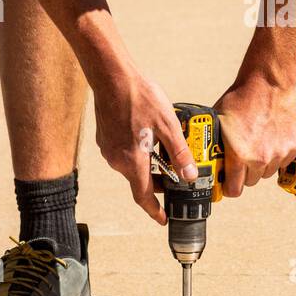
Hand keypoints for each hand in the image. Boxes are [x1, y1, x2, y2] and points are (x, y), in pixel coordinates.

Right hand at [92, 69, 196, 223]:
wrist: (112, 77)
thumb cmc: (140, 99)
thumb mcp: (168, 126)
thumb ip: (179, 153)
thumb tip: (189, 175)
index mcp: (133, 163)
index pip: (144, 197)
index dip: (155, 211)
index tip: (164, 219)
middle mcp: (117, 160)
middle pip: (140, 180)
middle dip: (158, 182)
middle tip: (176, 175)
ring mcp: (109, 148)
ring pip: (133, 165)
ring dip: (149, 164)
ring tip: (166, 150)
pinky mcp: (105, 137)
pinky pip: (124, 152)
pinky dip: (139, 152)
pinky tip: (150, 135)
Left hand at [215, 77, 295, 197]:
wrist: (268, 84)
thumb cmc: (242, 99)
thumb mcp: (218, 122)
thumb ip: (213, 145)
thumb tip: (202, 159)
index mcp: (240, 154)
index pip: (234, 190)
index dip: (228, 187)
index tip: (227, 183)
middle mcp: (261, 158)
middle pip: (250, 182)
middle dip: (244, 174)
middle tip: (241, 158)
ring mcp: (279, 154)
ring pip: (266, 173)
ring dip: (260, 165)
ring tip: (256, 145)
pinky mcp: (292, 148)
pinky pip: (282, 162)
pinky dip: (276, 156)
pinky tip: (269, 140)